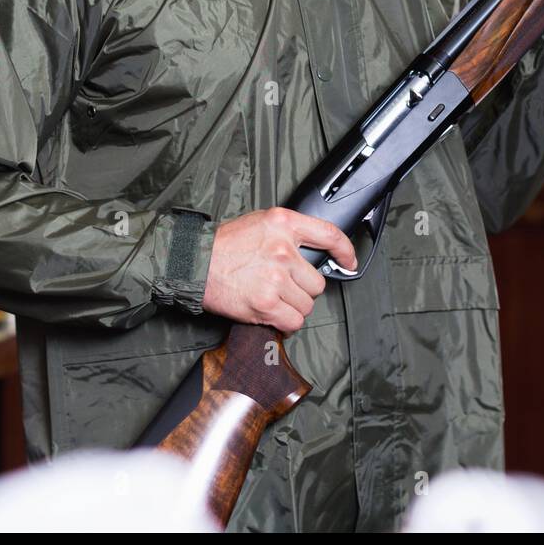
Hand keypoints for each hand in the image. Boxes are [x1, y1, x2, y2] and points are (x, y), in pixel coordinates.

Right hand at [201, 207, 357, 332]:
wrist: (194, 262)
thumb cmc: (225, 244)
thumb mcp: (261, 223)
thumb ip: (289, 234)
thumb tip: (313, 253)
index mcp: (284, 224)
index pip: (330, 235)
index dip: (346, 251)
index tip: (349, 261)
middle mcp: (283, 250)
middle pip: (317, 282)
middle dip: (304, 289)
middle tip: (284, 286)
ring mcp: (275, 278)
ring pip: (306, 304)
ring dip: (293, 306)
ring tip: (273, 297)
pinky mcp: (265, 303)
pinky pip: (293, 321)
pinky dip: (285, 322)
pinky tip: (272, 313)